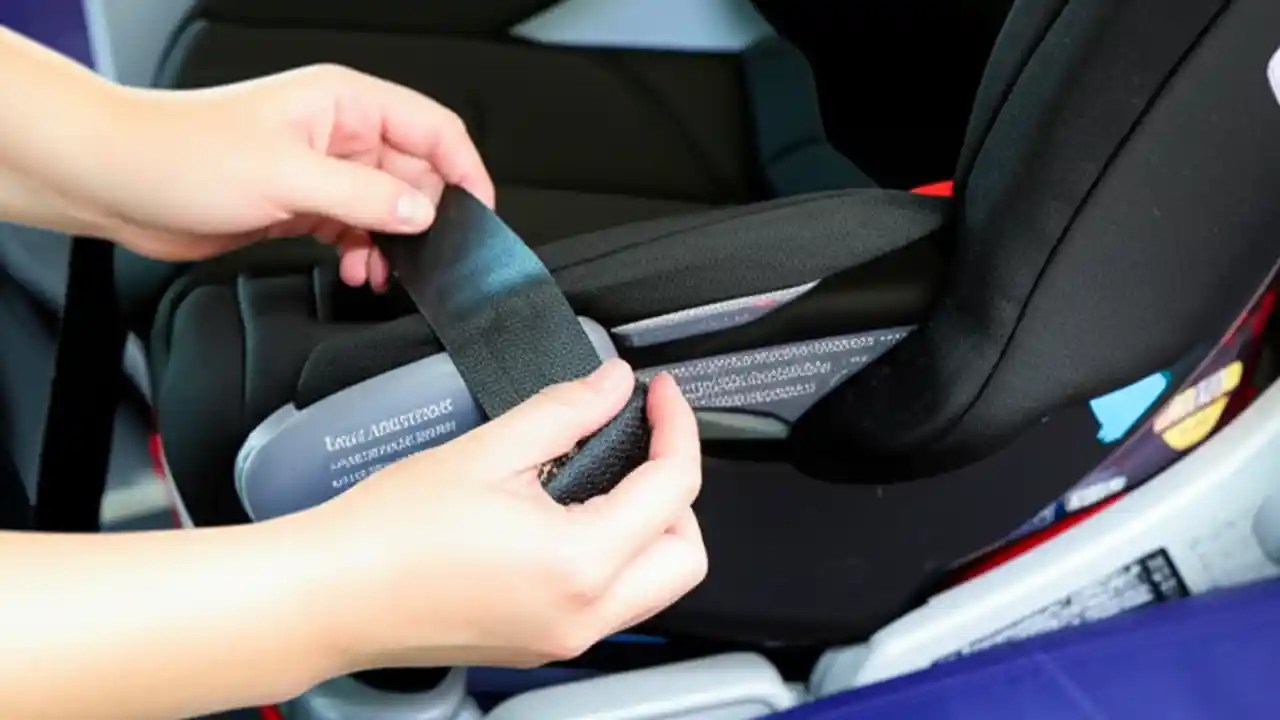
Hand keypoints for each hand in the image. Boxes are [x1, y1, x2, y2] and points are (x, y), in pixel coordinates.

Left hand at [90, 64, 494, 289]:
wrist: (119, 182)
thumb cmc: (182, 155)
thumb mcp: (287, 177)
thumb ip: (364, 198)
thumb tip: (423, 213)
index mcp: (345, 104)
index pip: (434, 129)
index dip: (464, 170)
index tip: (477, 214)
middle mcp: (339, 134)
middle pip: (416, 175)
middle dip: (423, 218)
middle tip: (421, 256)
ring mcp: (322, 171)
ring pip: (388, 208)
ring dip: (393, 243)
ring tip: (383, 269)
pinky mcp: (302, 205)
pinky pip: (357, 229)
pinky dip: (365, 252)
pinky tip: (357, 269)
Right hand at [309, 360, 706, 670]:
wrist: (330, 595)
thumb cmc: (388, 534)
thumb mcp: (489, 450)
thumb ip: (565, 410)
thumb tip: (612, 384)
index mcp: (579, 564)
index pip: (673, 489)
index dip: (677, 427)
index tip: (659, 395)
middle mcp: (584, 614)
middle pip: (685, 555)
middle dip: (677, 491)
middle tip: (644, 442)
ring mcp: (564, 637)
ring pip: (655, 585)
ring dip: (651, 527)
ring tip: (610, 475)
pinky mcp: (542, 643)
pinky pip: (613, 601)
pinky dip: (616, 556)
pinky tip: (575, 514)